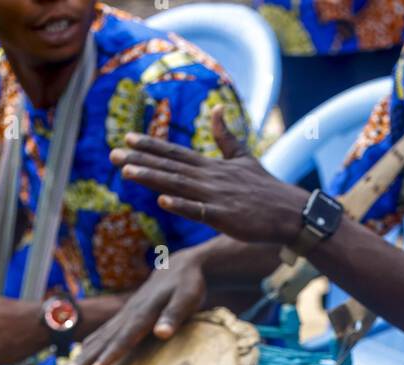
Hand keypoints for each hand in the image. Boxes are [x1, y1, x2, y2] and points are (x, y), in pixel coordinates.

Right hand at [69, 251, 205, 364]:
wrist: (178, 267)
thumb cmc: (187, 285)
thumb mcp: (187, 298)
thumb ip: (174, 315)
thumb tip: (162, 334)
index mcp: (143, 312)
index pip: (125, 338)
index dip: (111, 354)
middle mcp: (129, 314)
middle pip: (105, 339)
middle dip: (87, 358)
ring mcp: (125, 314)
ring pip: (101, 336)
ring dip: (85, 354)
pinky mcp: (125, 316)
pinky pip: (104, 331)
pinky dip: (92, 343)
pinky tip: (82, 351)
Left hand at [111, 106, 305, 244]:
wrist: (290, 212)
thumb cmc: (267, 189)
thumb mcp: (245, 158)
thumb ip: (226, 136)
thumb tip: (217, 108)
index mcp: (211, 167)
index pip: (175, 153)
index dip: (150, 146)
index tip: (126, 138)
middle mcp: (210, 178)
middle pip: (169, 167)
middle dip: (140, 159)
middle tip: (112, 153)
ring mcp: (217, 197)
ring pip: (178, 186)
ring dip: (152, 178)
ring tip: (126, 171)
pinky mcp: (226, 217)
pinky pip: (199, 212)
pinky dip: (181, 206)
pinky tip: (162, 201)